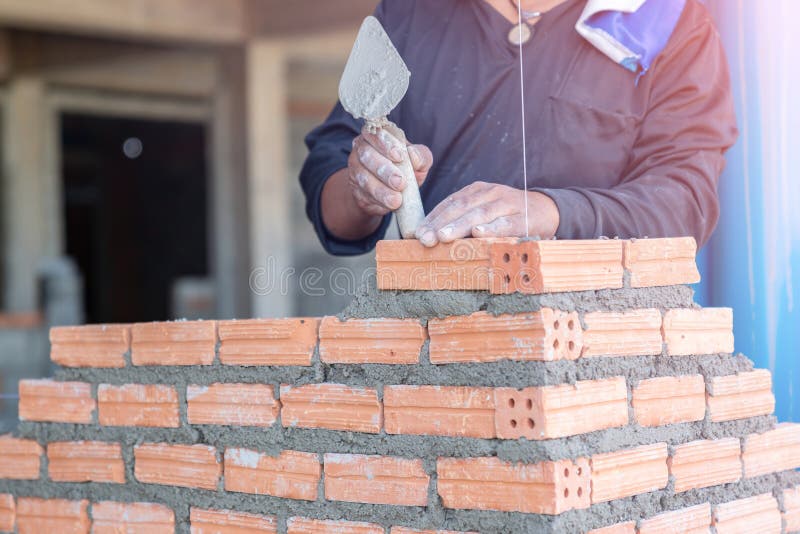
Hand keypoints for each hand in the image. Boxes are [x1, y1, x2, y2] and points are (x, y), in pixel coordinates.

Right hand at [347, 126, 432, 216]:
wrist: (389, 192)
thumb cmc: (405, 169)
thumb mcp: (418, 162)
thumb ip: (421, 156)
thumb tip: (414, 156)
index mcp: (376, 135)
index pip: (376, 133)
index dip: (386, 144)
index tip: (399, 156)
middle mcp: (361, 149)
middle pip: (367, 155)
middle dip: (384, 169)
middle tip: (399, 182)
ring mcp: (355, 170)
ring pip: (363, 178)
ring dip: (380, 190)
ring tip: (396, 200)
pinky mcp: (355, 190)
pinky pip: (363, 195)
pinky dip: (377, 201)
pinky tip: (388, 206)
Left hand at [415, 181, 559, 246]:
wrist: (546, 209)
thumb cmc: (507, 215)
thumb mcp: (484, 211)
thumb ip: (462, 219)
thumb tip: (431, 237)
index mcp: (477, 191)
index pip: (449, 203)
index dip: (432, 218)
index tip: (416, 233)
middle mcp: (490, 193)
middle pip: (461, 207)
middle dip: (440, 223)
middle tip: (424, 238)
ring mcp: (507, 204)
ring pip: (479, 214)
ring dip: (459, 226)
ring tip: (443, 237)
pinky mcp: (522, 218)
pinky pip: (505, 223)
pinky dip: (491, 228)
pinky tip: (478, 233)